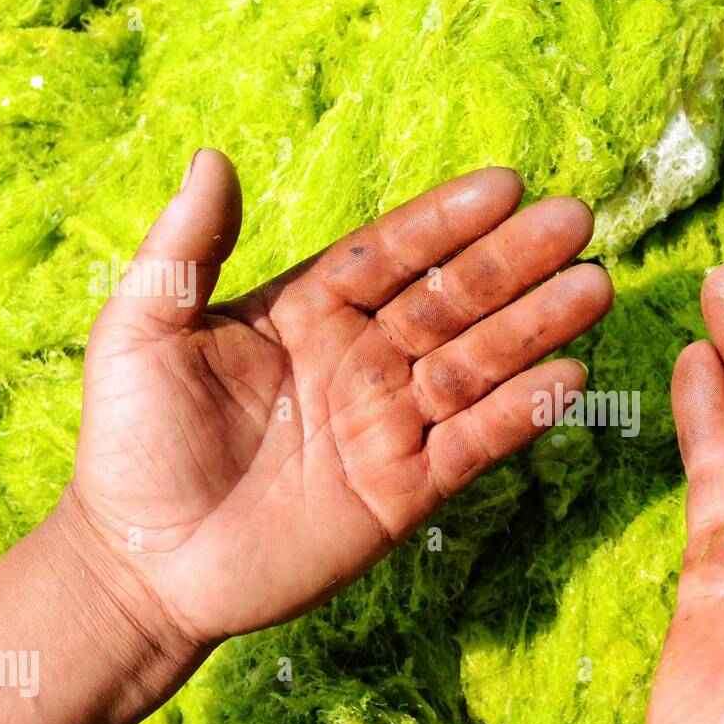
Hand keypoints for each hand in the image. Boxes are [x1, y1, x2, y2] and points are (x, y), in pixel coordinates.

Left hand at [68, 150, 611, 650]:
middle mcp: (360, 361)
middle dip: (512, 263)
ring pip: (475, 367)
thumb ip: (184, 251)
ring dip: (534, 328)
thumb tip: (214, 156)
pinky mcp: (404, 492)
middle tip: (575, 222)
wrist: (140, 567)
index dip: (445, 220)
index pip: (388, 254)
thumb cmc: (130, 444)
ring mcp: (387, 427)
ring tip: (593, 289)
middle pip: (450, 302)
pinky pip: (473, 445)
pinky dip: (520, 414)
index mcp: (307, 315)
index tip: (505, 186)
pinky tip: (568, 378)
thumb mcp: (142, 333)